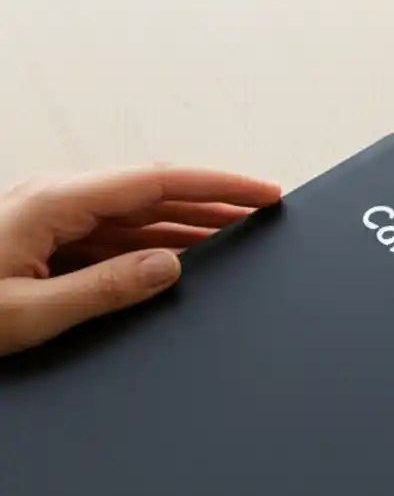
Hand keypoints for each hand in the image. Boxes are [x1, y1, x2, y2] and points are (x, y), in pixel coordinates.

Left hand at [0, 166, 280, 355]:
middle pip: (153, 192)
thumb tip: (169, 265)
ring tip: (235, 236)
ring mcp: (45, 215)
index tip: (265, 191)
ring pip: (134, 214)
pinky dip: (152, 243)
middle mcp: (53, 198)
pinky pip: (110, 234)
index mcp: (53, 202)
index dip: (219, 184)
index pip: (157, 182)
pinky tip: (177, 257)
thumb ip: (104, 288)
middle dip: (213, 200)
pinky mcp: (38, 236)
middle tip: (264, 211)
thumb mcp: (26, 314)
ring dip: (185, 223)